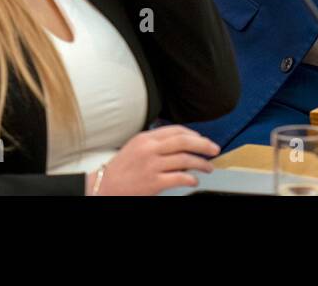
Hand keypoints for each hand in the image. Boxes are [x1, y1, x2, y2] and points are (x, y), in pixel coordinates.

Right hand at [89, 125, 220, 195]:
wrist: (102, 188)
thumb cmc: (120, 170)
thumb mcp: (135, 147)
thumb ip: (155, 142)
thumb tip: (179, 141)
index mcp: (146, 138)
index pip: (176, 130)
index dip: (193, 134)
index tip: (202, 139)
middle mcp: (150, 149)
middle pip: (185, 141)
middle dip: (204, 144)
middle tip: (215, 149)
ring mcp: (152, 165)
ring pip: (185, 159)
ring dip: (201, 164)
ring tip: (208, 167)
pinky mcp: (153, 182)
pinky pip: (179, 178)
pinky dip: (190, 179)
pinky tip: (194, 181)